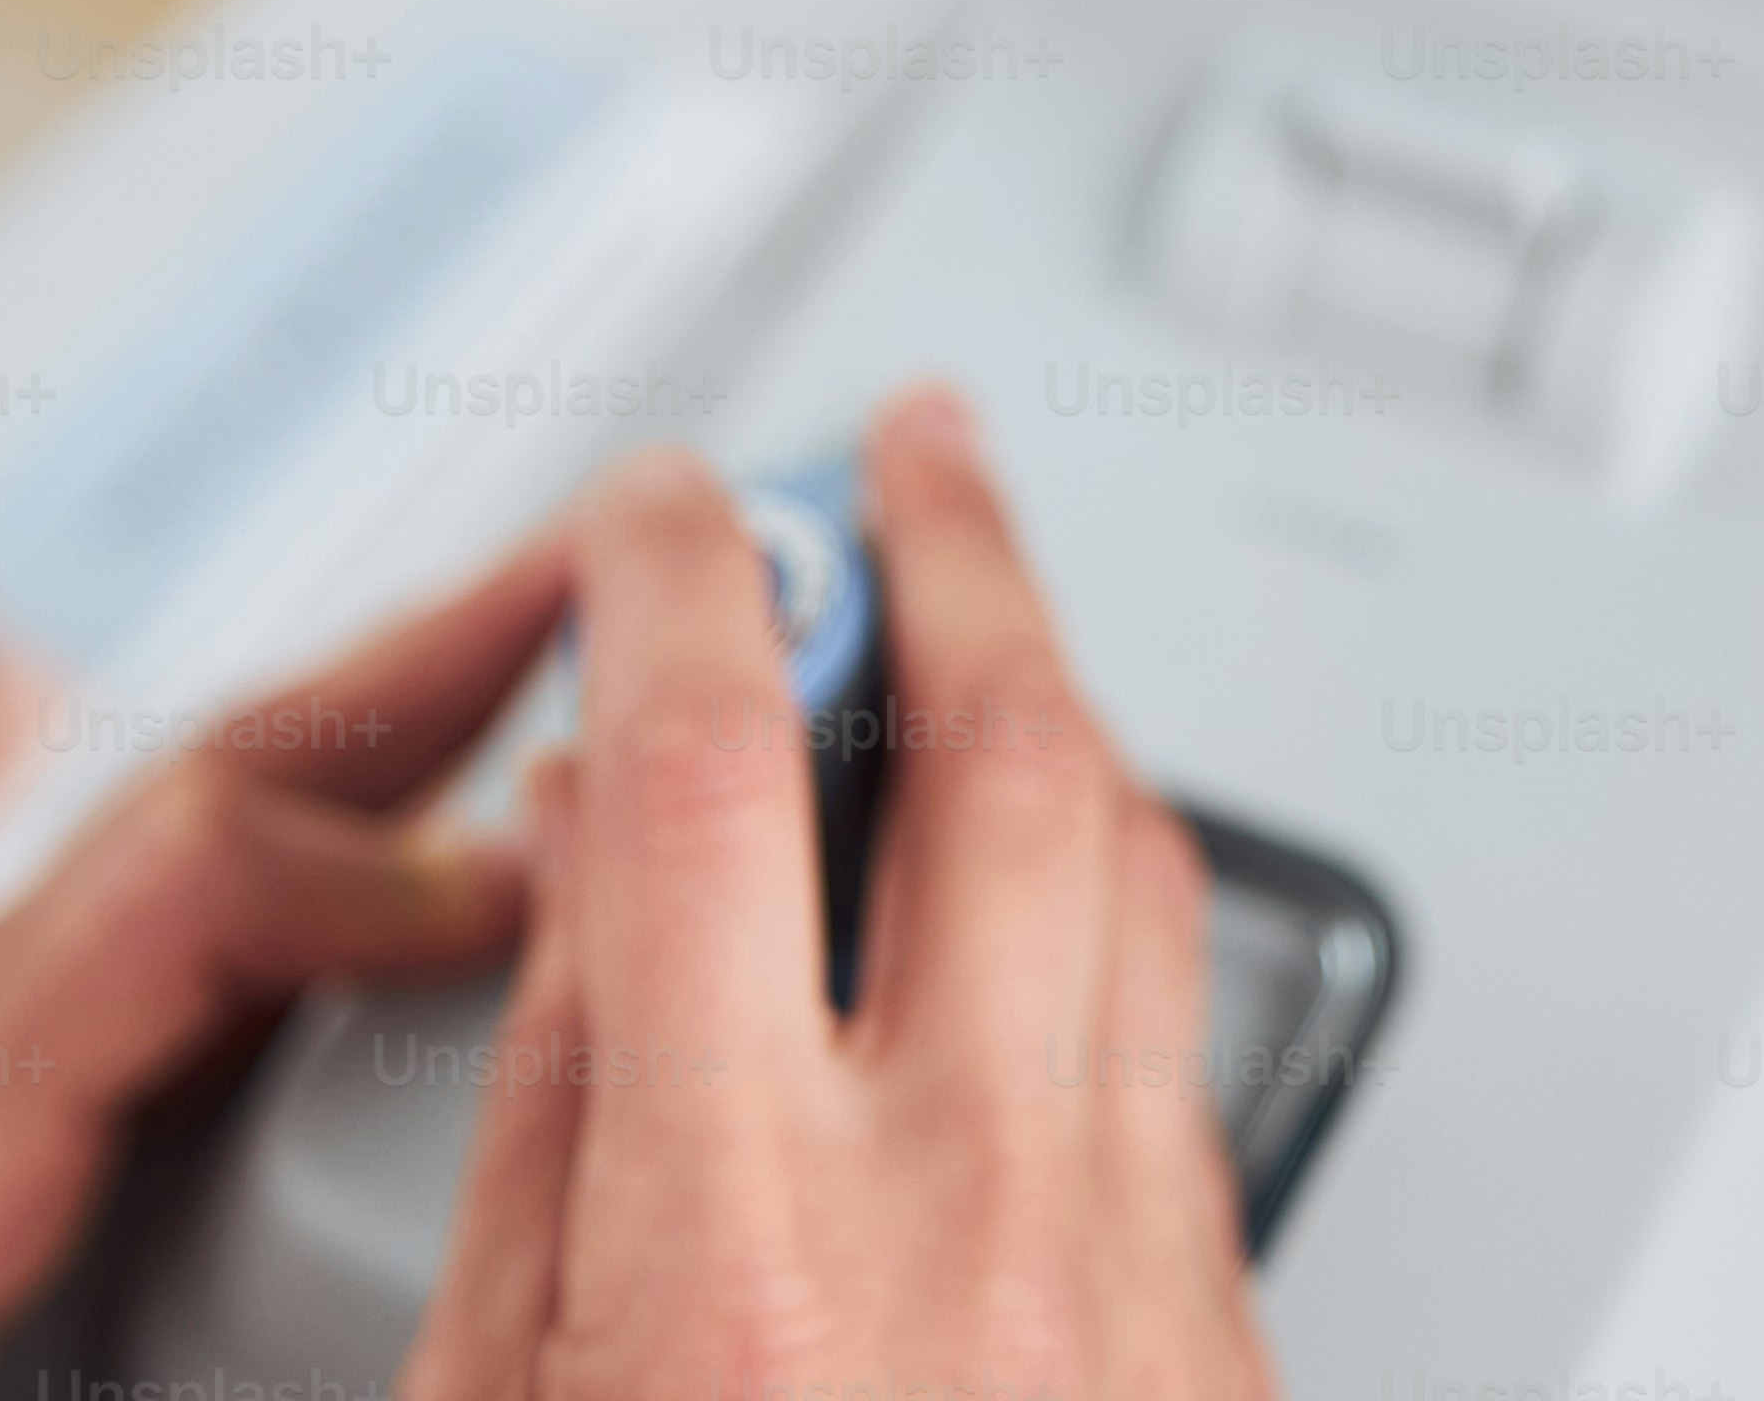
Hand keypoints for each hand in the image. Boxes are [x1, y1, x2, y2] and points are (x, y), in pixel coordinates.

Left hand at [0, 540, 573, 1400]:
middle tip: (644, 572)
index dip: (384, 874)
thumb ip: (131, 1394)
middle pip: (212, 782)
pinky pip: (163, 902)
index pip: (181, 895)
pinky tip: (427, 860)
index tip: (562, 891)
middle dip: (437, 660)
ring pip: (191, 820)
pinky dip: (318, 832)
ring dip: (389, 722)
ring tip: (584, 653)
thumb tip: (339, 1357)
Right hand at [412, 388, 1267, 1400]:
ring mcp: (1127, 1276)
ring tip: (994, 631)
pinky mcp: (1222, 1340)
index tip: (656, 515)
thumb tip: (583, 850)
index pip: (705, 780)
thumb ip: (541, 1121)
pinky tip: (1058, 891)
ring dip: (1059, 707)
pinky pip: (1188, 1047)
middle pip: (1005, 753)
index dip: (675, 586)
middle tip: (914, 451)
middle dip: (954, 549)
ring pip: (1139, 869)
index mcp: (740, 1248)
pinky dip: (1115, 914)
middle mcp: (970, 1223)